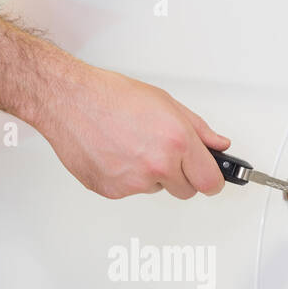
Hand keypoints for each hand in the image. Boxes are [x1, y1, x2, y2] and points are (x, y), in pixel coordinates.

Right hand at [38, 63, 229, 199]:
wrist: (70, 102)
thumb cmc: (112, 97)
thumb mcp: (165, 103)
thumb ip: (198, 129)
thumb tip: (218, 145)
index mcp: (177, 141)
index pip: (210, 181)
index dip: (213, 181)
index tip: (211, 180)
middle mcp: (158, 164)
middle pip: (186, 192)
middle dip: (182, 177)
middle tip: (166, 155)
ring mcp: (135, 182)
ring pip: (156, 189)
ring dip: (151, 175)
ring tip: (133, 146)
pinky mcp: (113, 191)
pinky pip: (131, 192)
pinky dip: (127, 177)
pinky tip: (116, 154)